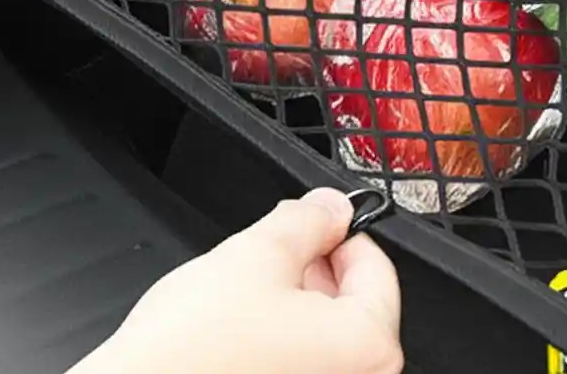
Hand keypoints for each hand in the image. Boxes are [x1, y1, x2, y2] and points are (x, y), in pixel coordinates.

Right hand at [72, 188, 403, 373]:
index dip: (340, 230)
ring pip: (324, 337)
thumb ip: (305, 220)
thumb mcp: (255, 254)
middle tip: (275, 249)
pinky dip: (281, 342)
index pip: (376, 267)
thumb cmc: (190, 351)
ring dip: (296, 305)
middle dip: (315, 268)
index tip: (314, 218)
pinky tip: (239, 330)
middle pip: (353, 305)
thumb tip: (330, 208)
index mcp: (368, 346)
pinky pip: (300, 363)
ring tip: (246, 292)